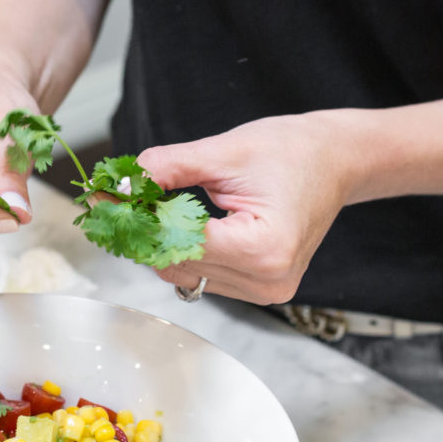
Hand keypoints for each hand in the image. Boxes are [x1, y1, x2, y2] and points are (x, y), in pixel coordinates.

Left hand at [137, 112, 359, 304]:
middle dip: (143, 229)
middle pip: (175, 263)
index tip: (106, 196)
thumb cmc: (294, 152)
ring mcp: (263, 290)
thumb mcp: (224, 151)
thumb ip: (166, 169)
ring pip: (181, 274)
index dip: (137, 219)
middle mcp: (266, 280)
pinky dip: (181, 250)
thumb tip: (121, 185)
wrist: (336, 161)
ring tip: (154, 203)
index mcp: (264, 249)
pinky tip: (180, 222)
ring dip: (160, 241)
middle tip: (119, 195)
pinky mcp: (258, 289)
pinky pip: (200, 275)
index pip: (178, 243)